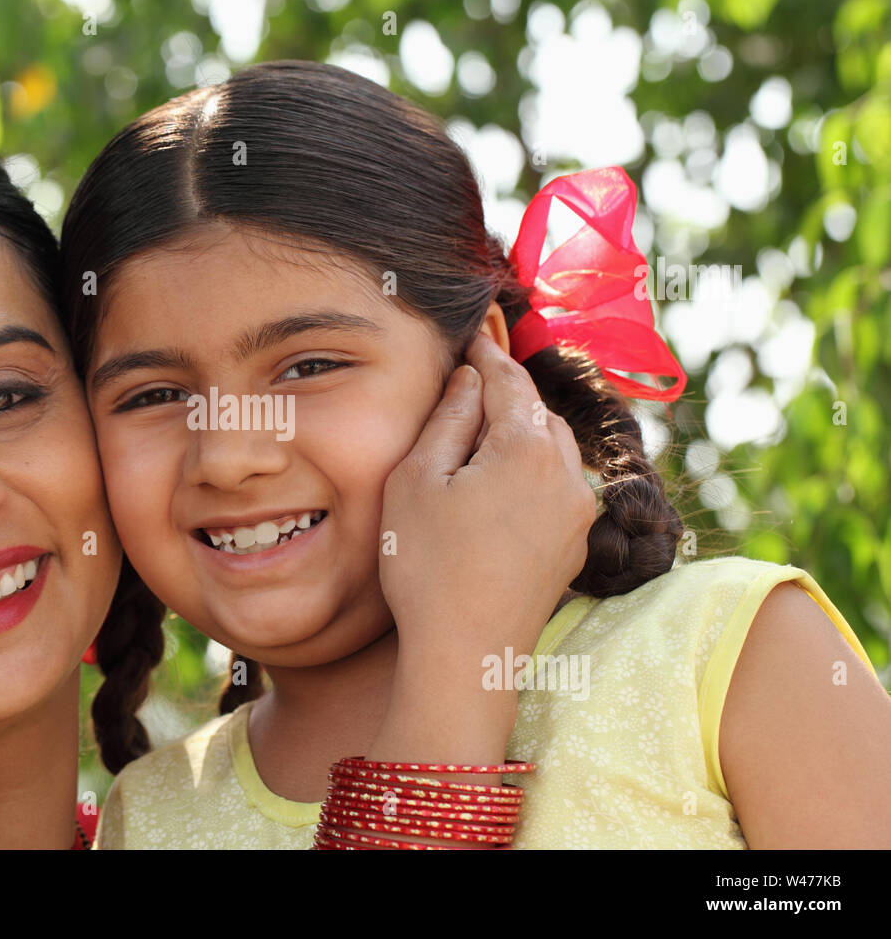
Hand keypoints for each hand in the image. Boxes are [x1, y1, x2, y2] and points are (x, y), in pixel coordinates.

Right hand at [379, 332, 594, 685]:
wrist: (467, 657)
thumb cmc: (426, 568)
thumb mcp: (416, 482)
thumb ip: (447, 420)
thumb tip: (469, 380)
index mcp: (527, 449)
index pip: (508, 381)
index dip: (487, 355)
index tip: (471, 336)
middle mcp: (567, 474)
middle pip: (537, 412)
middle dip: (506, 393)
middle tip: (471, 380)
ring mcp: (577, 513)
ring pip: (553, 449)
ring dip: (522, 432)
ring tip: (482, 432)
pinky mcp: (574, 545)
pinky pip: (558, 486)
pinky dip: (532, 470)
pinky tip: (499, 483)